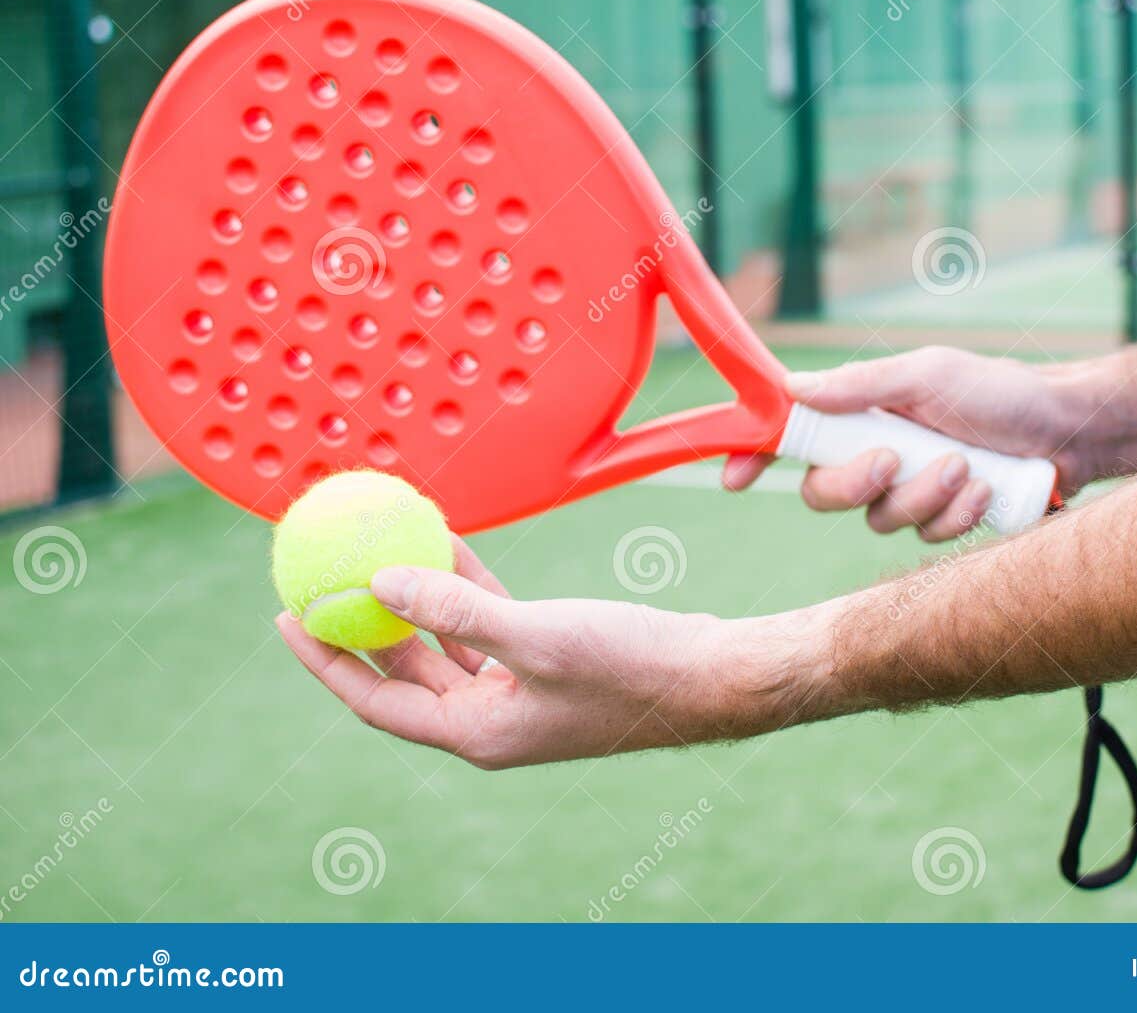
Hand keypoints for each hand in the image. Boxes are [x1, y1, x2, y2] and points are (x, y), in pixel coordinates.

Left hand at [277, 536, 821, 767]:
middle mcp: (491, 718)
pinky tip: (446, 542)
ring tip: (377, 547)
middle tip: (322, 578)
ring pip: (444, 643)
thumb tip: (381, 581)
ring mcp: (520, 690)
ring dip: (413, 597)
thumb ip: (456, 612)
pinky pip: (486, 622)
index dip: (325, 660)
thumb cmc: (632, 668)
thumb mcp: (538, 637)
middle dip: (360, 626)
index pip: (375, 700)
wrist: (711, 676)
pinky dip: (464, 587)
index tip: (286, 614)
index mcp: (478, 733)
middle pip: (403, 672)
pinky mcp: (549, 660)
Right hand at [724, 346, 1087, 540]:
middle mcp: (878, 454)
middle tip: (893, 460)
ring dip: (923, 495)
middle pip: (824, 492)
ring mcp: (909, 493)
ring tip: (966, 465)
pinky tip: (983, 490)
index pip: (795, 436)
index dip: (757, 456)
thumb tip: (794, 387)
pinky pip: (924, 537)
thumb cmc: (1000, 392)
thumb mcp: (928, 374)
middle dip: (855, 482)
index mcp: (864, 414)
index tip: (735, 477)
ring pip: (877, 520)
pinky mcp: (941, 522)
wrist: (1067, 433)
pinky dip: (954, 513)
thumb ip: (861, 386)